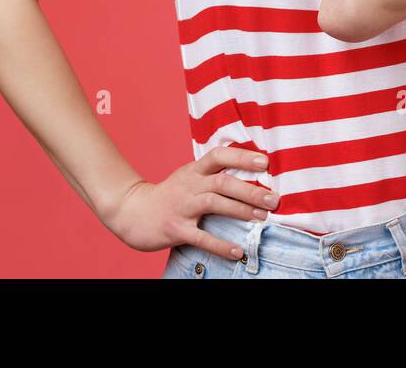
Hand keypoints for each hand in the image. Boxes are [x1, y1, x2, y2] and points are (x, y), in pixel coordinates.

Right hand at [100, 146, 277, 260]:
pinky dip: (220, 244)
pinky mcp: (175, 229)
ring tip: (262, 218)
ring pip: (214, 204)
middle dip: (251, 190)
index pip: (219, 155)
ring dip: (241, 211)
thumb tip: (249, 173)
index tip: (265, 162)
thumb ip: (213, 174)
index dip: (242, 157)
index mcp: (193, 170)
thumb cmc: (169, 195)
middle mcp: (189, 185)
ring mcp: (182, 207)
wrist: (131, 212)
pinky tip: (236, 250)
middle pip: (223, 182)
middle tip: (274, 199)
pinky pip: (201, 237)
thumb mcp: (189, 177)